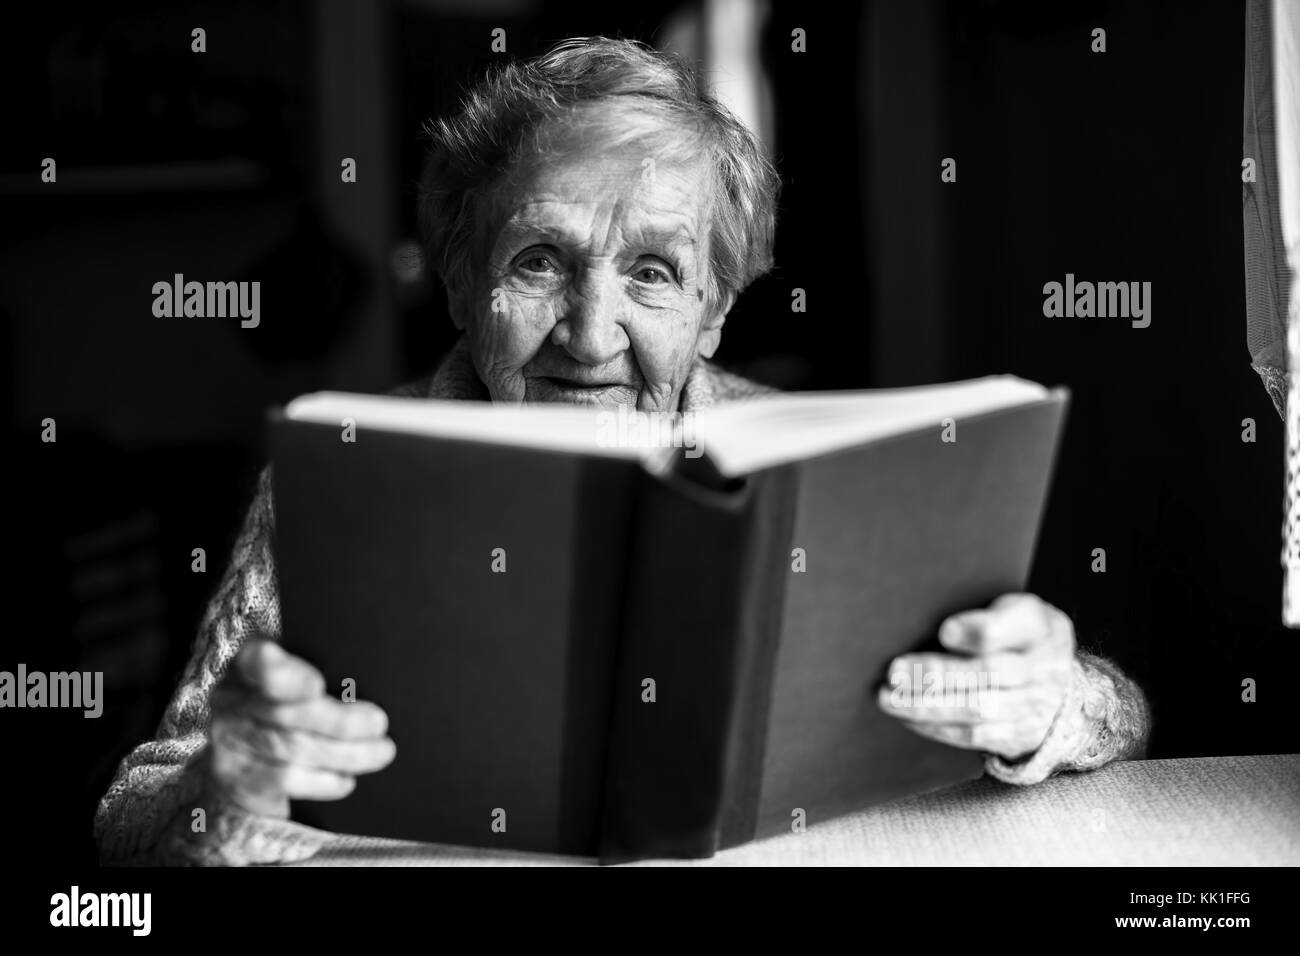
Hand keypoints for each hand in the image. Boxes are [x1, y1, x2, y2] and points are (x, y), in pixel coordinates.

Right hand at [208, 637, 395, 817]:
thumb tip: (375, 673)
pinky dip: (322, 781)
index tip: (315, 686)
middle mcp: (231, 699)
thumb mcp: (294, 672)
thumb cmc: (284, 700)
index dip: (285, 675)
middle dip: (339, 721)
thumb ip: (321, 668)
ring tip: (382, 751)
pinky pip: (283, 780)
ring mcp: (229, 741)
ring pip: (291, 749)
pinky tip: (347, 780)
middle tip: (379, 723)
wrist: (237, 752)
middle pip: (286, 712)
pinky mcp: (237, 778)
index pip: (258, 660)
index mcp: (247, 662)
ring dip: (344, 754)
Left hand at [876, 593, 1074, 759]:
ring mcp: (1035, 705)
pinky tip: (908, 717)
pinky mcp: (1020, 736)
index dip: (979, 631)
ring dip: (926, 705)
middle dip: (936, 673)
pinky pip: (975, 736)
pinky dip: (936, 727)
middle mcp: (1043, 667)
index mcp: (1039, 625)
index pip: (1016, 626)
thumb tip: (920, 615)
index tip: (944, 631)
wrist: (1059, 685)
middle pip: (989, 672)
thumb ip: (979, 612)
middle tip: (895, 671)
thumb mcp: (1011, 610)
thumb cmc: (1016, 636)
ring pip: (978, 709)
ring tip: (888, 698)